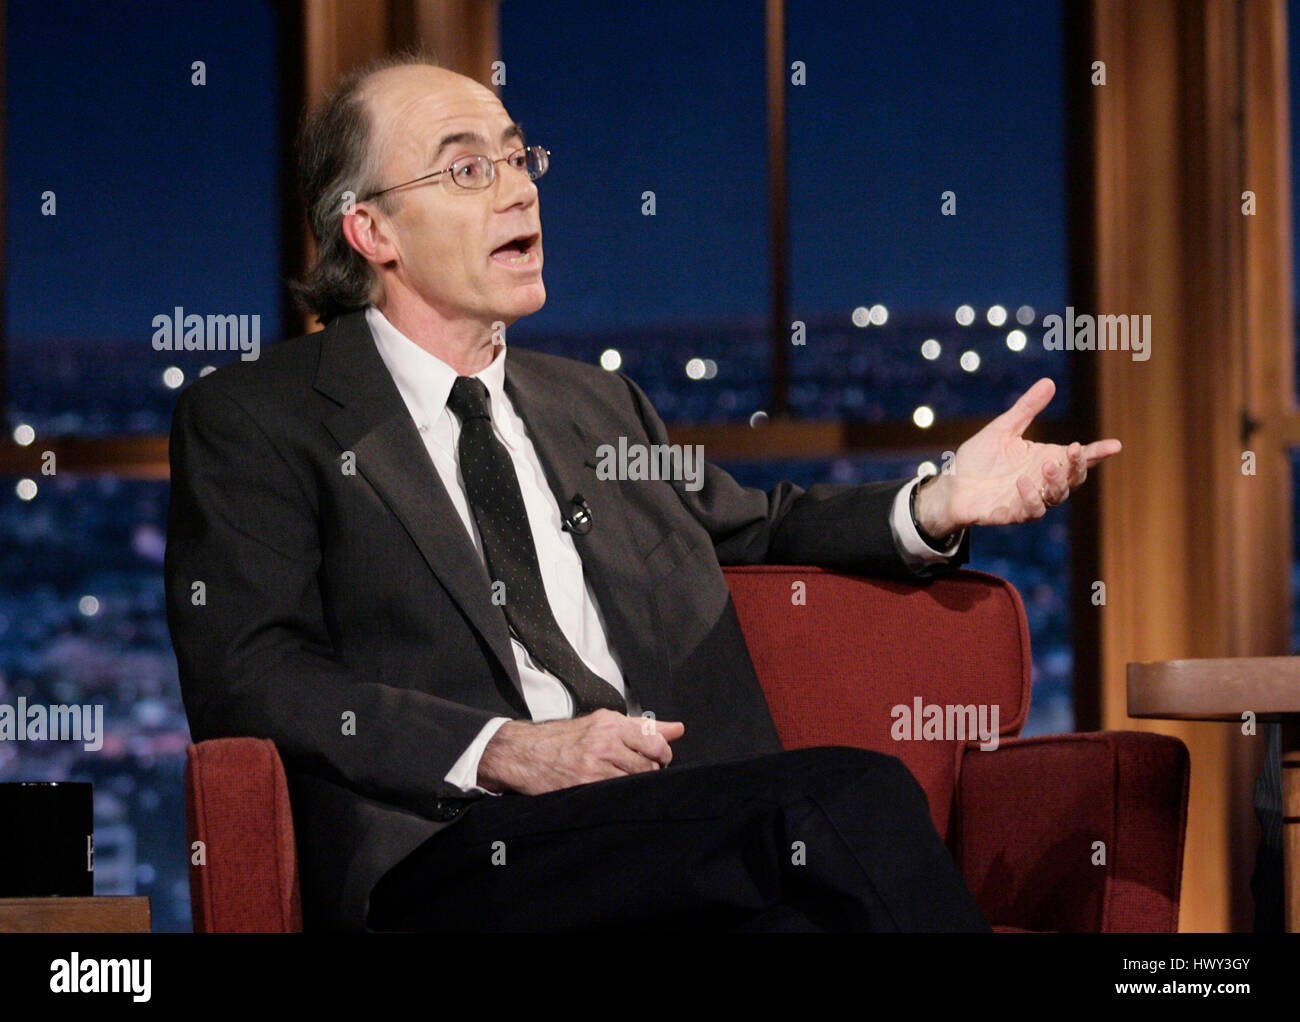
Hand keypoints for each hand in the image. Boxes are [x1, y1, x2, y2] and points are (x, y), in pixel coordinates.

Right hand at [476, 709, 685, 794]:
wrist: (525, 753)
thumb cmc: (565, 739)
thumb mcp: (603, 724)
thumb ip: (642, 727)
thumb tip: (678, 729)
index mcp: (612, 723)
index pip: (655, 742)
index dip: (662, 756)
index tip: (658, 761)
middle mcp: (605, 742)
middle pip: (649, 765)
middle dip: (651, 773)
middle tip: (641, 775)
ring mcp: (595, 765)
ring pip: (636, 781)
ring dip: (635, 785)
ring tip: (623, 783)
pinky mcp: (585, 785)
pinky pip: (617, 794)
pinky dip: (620, 796)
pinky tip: (611, 793)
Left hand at [914, 377, 1120, 534]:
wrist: (952, 484)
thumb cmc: (980, 458)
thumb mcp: (1003, 429)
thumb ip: (1026, 409)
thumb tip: (1049, 382)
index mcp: (1045, 460)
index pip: (1078, 458)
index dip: (1097, 453)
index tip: (1115, 445)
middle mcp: (1043, 481)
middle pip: (1073, 479)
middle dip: (1077, 466)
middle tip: (1072, 450)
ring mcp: (1029, 499)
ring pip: (1056, 497)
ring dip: (1056, 483)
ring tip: (1047, 466)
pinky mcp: (1010, 513)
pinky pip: (1029, 512)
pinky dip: (1030, 499)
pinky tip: (1022, 483)